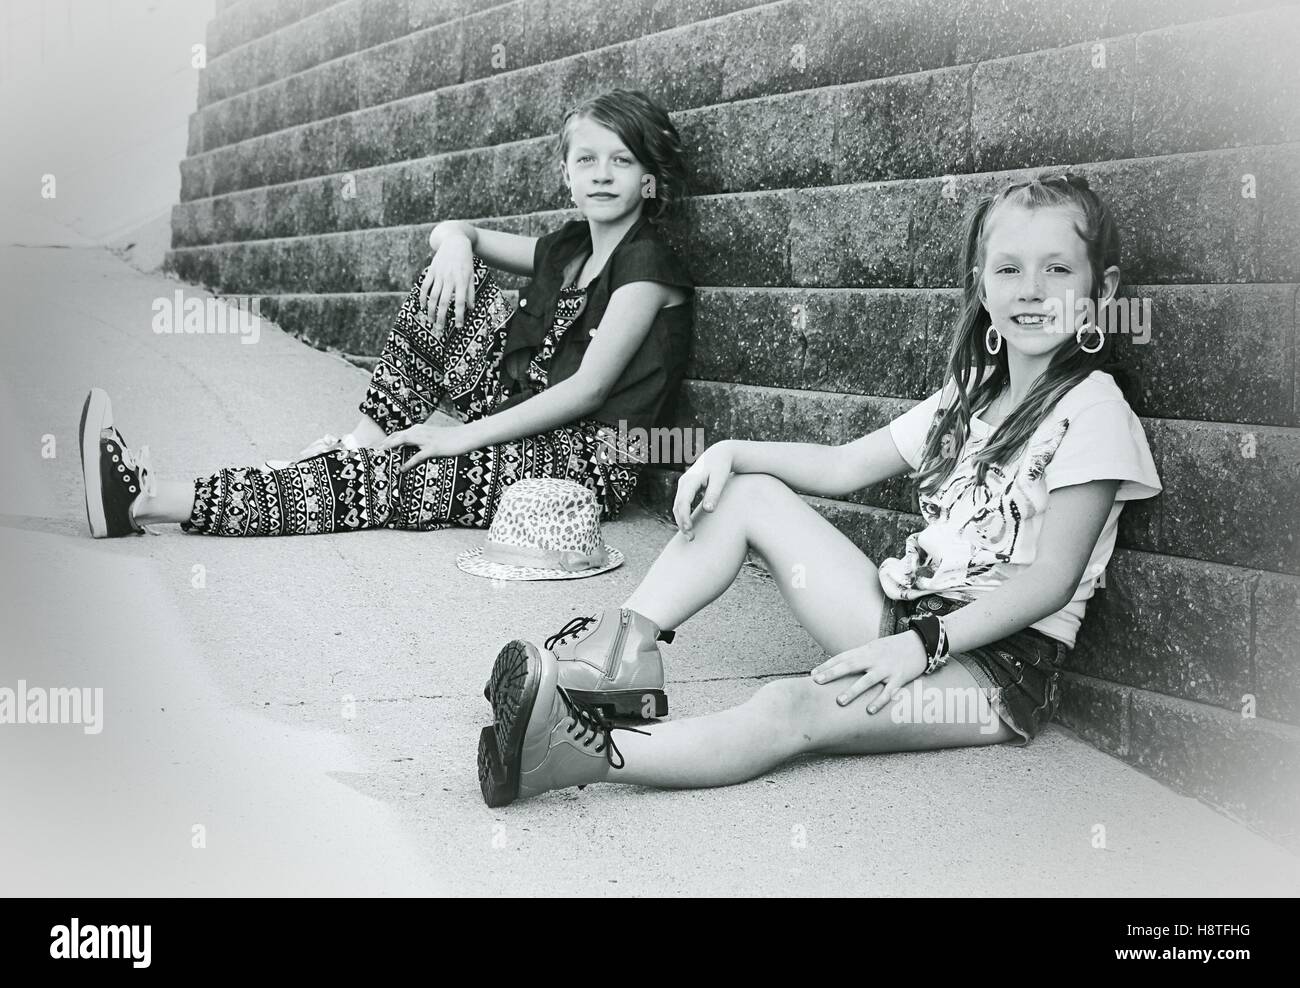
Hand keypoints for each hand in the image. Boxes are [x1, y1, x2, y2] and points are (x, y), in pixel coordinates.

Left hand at [377, 423, 472, 471]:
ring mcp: (426, 439)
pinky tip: (402, 469)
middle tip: (371, 454)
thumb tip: (413, 451)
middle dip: (383, 445)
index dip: (385, 441)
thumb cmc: (452, 438)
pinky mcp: (433, 448)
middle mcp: (419, 431)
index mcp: (418, 429)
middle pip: (396, 436)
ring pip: (403, 442)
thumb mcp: (434, 438)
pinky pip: (417, 456)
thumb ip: (422, 442)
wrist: (468, 435)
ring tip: (380, 458)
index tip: (375, 449)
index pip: (397, 434)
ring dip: (390, 449)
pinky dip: (408, 462)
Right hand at [420, 226, 474, 331]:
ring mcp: (438, 275)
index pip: (460, 302)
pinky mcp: (431, 271)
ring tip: (432, 321)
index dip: (459, 316)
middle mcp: (449, 279)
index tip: (458, 327)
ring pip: (433, 297)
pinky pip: (425, 287)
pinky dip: (422, 297)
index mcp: (461, 281)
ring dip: (431, 310)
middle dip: (442, 317)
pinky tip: (422, 307)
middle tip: (440, 329)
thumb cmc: (466, 261)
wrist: (455, 241)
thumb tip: (470, 308)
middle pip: (444, 302)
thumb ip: (470, 292)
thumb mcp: (471, 275)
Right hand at [671, 441, 734, 539]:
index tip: (689, 530)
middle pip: (677, 506)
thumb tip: (708, 510)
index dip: (684, 517)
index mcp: (691, 480)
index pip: (683, 501)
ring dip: (681, 521)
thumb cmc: (722, 466)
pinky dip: (683, 515)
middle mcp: (683, 482)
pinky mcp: (686, 488)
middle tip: (691, 538)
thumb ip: (714, 493)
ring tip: (690, 535)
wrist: (719, 454)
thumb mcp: (720, 478)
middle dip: (682, 523)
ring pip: (677, 506)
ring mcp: (683, 485)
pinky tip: (690, 525)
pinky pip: (680, 504)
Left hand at [809, 631, 927, 712]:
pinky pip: (888, 691)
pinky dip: (879, 701)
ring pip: (867, 680)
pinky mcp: (900, 677)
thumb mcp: (874, 647)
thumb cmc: (894, 648)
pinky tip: (869, 711)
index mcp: (866, 650)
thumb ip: (859, 656)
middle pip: (850, 665)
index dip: (827, 665)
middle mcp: (874, 658)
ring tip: (839, 701)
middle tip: (817, 682)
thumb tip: (840, 666)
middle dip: (833, 674)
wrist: (922, 643)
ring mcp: (887, 668)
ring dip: (852, 691)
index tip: (813, 674)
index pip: (843, 657)